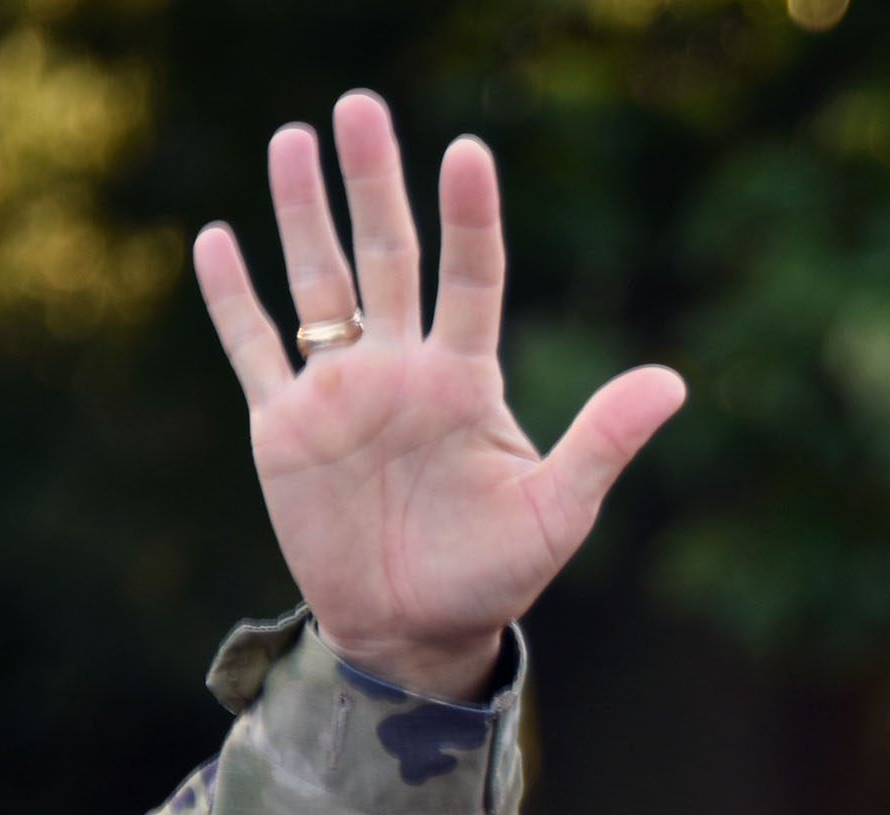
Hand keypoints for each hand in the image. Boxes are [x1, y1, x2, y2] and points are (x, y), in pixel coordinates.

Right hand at [189, 92, 684, 700]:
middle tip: (359, 105)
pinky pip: (254, 347)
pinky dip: (232, 299)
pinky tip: (215, 239)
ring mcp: (339, 391)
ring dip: (301, 214)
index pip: (471, 277)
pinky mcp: (283, 426)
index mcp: (466, 378)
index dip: (470, 217)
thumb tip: (675, 382)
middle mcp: (401, 368)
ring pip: (317, 283)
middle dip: (372, 183)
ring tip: (292, 139)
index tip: (467, 154)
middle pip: (385, 255)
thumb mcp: (558, 512)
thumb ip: (604, 442)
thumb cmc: (495, 574)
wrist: (416, 632)